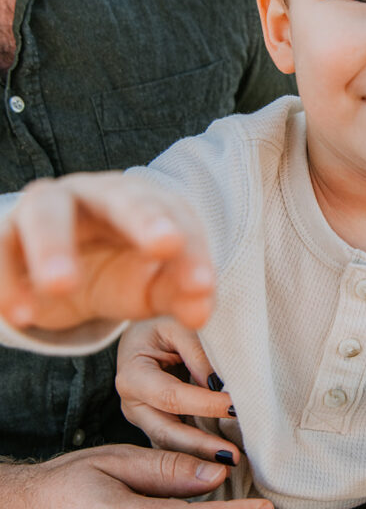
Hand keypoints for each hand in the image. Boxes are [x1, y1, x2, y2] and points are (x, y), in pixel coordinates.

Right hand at [0, 172, 214, 330]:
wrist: (62, 272)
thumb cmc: (119, 270)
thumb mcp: (152, 286)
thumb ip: (179, 293)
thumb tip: (201, 310)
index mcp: (143, 201)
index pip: (175, 218)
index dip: (192, 252)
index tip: (202, 286)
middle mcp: (96, 194)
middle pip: (120, 196)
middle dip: (144, 218)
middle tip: (166, 243)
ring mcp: (47, 207)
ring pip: (46, 211)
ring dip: (52, 246)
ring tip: (61, 285)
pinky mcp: (7, 233)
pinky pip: (2, 248)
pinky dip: (8, 280)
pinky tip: (22, 314)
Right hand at [117, 318, 241, 463]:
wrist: (145, 334)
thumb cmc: (162, 324)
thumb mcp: (178, 326)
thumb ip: (197, 353)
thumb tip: (219, 387)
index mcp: (132, 376)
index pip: (171, 396)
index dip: (205, 404)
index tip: (236, 407)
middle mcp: (133, 405)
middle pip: (167, 433)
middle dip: (200, 447)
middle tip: (232, 457)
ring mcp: (143, 420)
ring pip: (171, 446)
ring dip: (202, 457)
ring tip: (232, 462)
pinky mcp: (156, 427)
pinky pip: (177, 445)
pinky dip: (200, 453)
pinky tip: (223, 459)